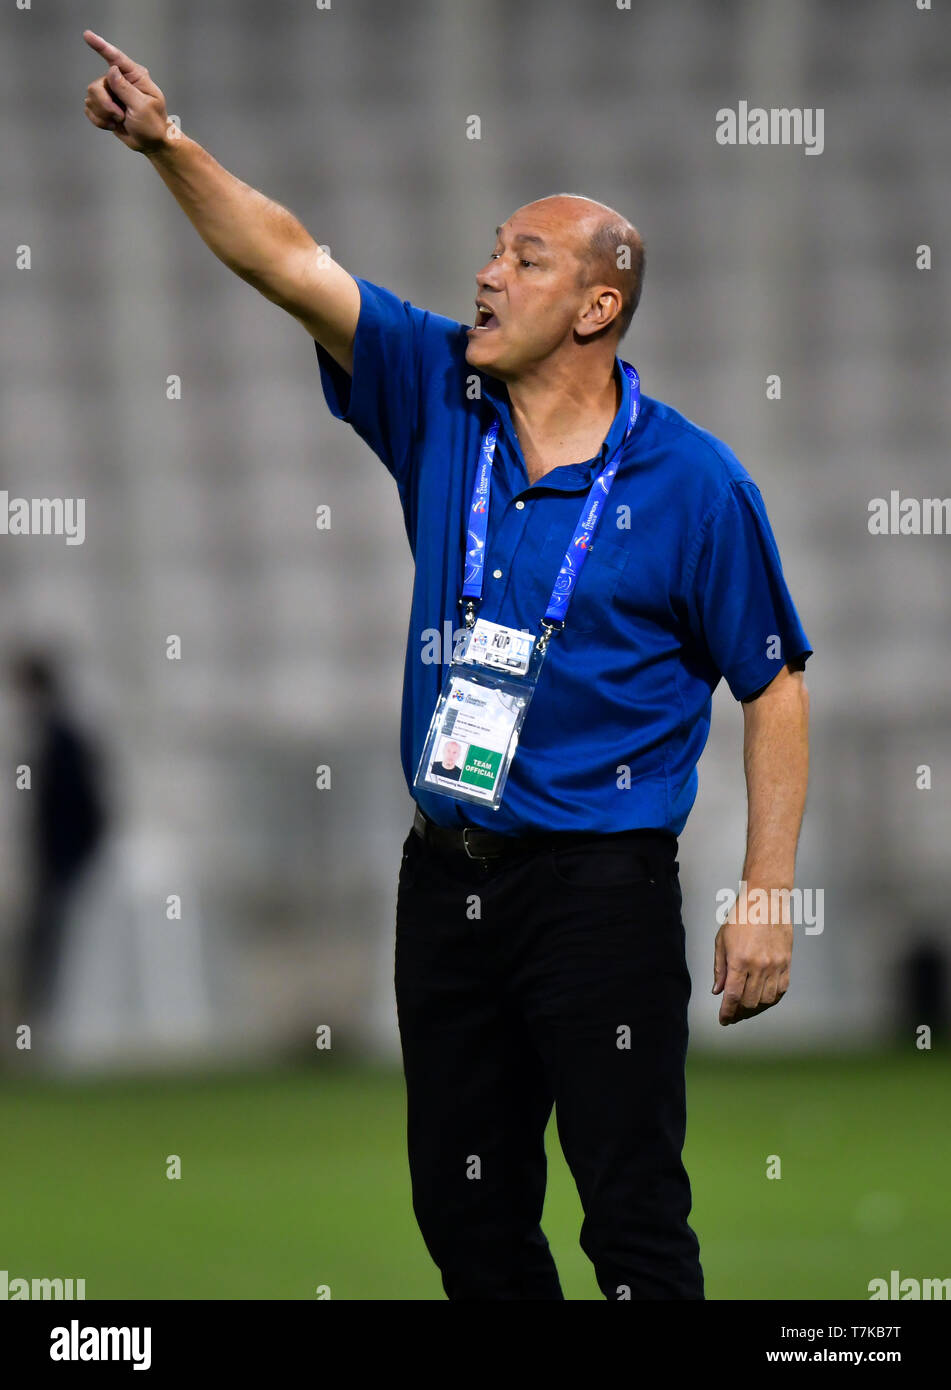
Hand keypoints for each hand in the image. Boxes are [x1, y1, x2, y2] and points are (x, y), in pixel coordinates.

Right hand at [83, 29, 169, 153]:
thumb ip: (126, 89)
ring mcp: (110, 92)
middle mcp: (120, 81)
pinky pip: (89, 108)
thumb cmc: (153, 124)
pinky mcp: (103, 105)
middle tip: (120, 116)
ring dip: (104, 114)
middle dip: (105, 105)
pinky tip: (112, 125)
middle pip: (97, 85)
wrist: (151, 143)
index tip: (87, 35)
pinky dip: (99, 120)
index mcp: (135, 77)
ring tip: (120, 120)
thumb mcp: (143, 107)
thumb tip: (112, 70)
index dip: (100, 46)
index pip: (115, 58)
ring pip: (91, 97)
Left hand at [712, 885, 792, 1024]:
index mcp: (739, 960)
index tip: (723, 1020)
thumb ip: (719, 969)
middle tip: (733, 1014)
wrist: (766, 900)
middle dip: (739, 1013)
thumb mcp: (722, 941)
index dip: (727, 1012)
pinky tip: (763, 999)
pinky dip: (771, 999)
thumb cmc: (741, 917)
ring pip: (766, 1000)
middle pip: (749, 1002)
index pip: (732, 996)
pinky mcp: (787, 963)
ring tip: (746, 1008)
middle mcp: (758, 966)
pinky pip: (781, 990)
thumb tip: (718, 991)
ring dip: (755, 1008)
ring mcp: (775, 966)